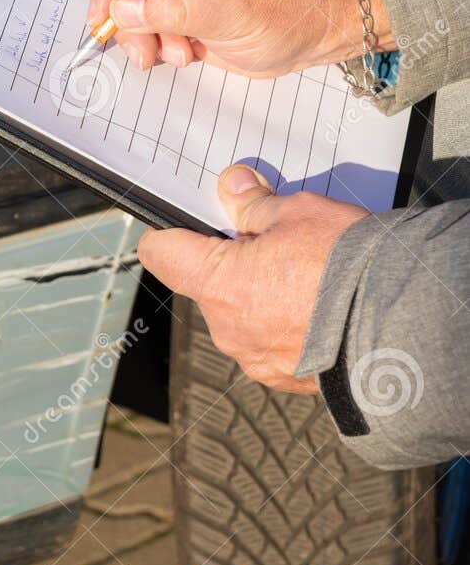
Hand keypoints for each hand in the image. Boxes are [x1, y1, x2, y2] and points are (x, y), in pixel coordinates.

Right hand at [88, 0, 393, 75]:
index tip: (106, 18)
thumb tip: (124, 6)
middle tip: (144, 52)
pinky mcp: (181, 2)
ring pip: (131, 4)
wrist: (318, 31)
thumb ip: (178, 6)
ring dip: (145, 36)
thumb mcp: (235, 9)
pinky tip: (186, 51)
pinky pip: (148, 22)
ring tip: (180, 53)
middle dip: (128, 17)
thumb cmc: (292, 9)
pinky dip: (157, 44)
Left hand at [139, 165, 368, 391]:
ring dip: (260, 295)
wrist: (402, 324)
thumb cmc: (347, 264)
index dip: (170, 232)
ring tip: (307, 278)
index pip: (162, 254)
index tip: (188, 222)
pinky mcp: (284, 377)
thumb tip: (232, 187)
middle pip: (207, 284)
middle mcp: (227, 328)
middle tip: (276, 244)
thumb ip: (254, 204)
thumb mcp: (298, 213)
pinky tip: (319, 309)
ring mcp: (254, 358)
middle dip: (233, 262)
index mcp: (217, 283)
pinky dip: (285, 325)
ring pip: (240, 315)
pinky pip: (269, 343)